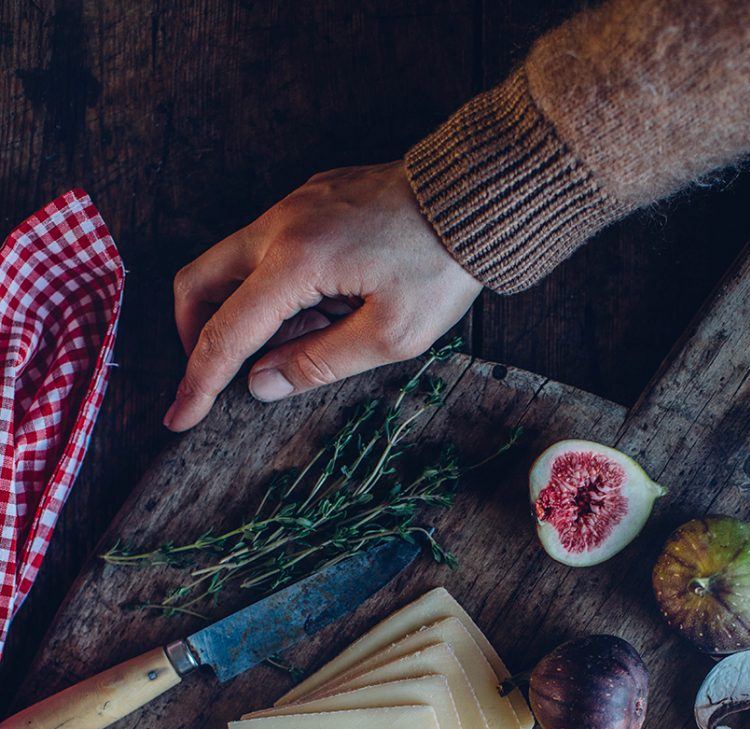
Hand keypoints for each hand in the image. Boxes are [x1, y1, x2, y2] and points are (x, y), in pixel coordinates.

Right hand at [164, 162, 480, 431]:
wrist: (477, 196)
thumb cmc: (441, 266)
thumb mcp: (390, 335)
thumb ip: (318, 362)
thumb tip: (260, 384)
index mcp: (295, 262)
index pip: (225, 333)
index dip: (199, 382)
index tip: (179, 417)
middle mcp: (281, 225)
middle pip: (200, 282)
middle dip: (195, 335)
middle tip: (217, 375)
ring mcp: (294, 206)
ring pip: (232, 263)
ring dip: (245, 312)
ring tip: (303, 342)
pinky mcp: (313, 200)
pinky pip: (269, 248)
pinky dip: (274, 287)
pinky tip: (321, 310)